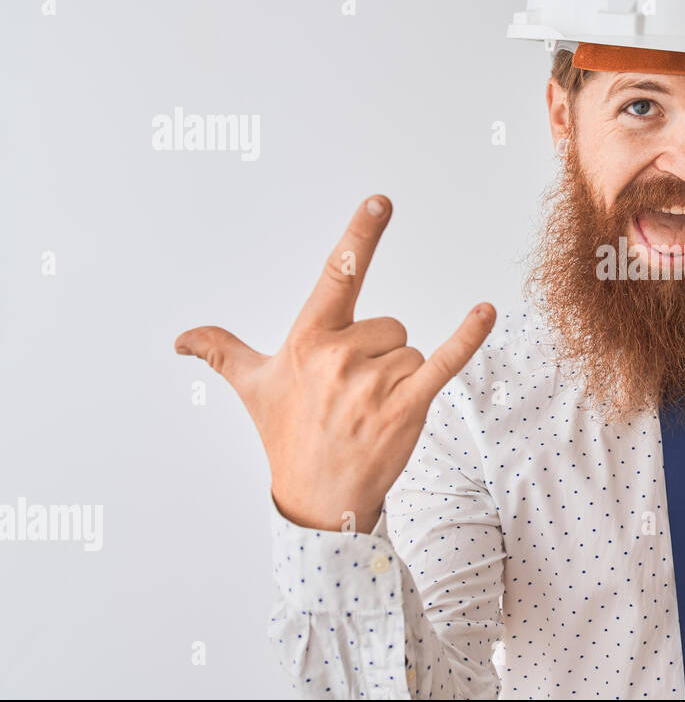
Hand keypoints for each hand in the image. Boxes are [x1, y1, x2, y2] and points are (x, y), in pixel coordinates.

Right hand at [174, 195, 495, 531]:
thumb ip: (222, 352)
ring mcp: (374, 383)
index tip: (380, 201)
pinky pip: (445, 361)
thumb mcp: (253, 389)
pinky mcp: (407, 407)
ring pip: (411, 352)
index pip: (337, 274)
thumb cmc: (289, 437)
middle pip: (390, 326)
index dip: (360, 235)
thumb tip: (182, 339)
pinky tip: (485, 311)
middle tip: (353, 396)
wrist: (318, 500)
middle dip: (379, 355)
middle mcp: (340, 356)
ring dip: (399, 379)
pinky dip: (468, 337)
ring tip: (370, 412)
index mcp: (308, 340)